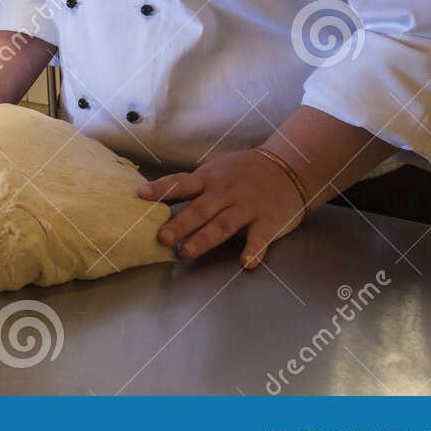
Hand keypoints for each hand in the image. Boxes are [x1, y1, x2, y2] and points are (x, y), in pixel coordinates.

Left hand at [136, 148, 310, 269]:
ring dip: (204, 239)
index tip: (140, 195)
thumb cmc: (243, 173)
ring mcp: (247, 207)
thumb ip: (192, 187)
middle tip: (161, 237)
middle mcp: (226, 192)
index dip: (161, 189)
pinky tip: (246, 263)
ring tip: (186, 252)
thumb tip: (155, 198)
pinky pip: (260, 238)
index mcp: (209, 179)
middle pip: (199, 209)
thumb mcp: (216, 172)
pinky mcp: (269, 221)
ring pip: (223, 224)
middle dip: (180, 224)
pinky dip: (254, 250)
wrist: (289, 167)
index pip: (181, 183)